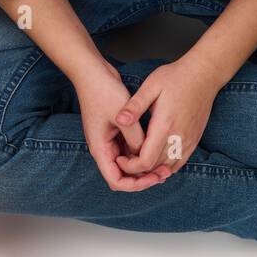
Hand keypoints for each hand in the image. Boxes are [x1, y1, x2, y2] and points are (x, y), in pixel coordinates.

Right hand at [73, 60, 172, 190]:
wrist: (92, 72)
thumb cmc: (103, 91)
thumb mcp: (122, 116)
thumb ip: (136, 138)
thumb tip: (147, 155)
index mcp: (100, 149)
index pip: (116, 180)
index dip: (134, 184)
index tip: (153, 177)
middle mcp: (104, 148)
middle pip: (123, 175)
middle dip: (142, 178)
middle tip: (164, 173)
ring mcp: (110, 140)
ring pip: (128, 163)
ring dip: (144, 166)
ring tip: (165, 164)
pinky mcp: (116, 131)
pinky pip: (130, 149)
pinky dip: (142, 152)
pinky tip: (158, 148)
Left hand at [114, 54, 221, 177]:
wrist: (205, 75)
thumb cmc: (176, 78)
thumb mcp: (151, 86)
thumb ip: (135, 105)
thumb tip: (119, 120)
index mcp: (164, 126)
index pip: (146, 161)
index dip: (130, 166)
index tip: (120, 157)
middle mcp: (178, 138)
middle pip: (155, 169)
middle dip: (137, 169)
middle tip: (124, 158)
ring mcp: (189, 141)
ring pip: (167, 169)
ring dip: (151, 169)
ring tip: (137, 158)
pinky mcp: (194, 141)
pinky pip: (179, 163)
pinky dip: (164, 166)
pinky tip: (154, 159)